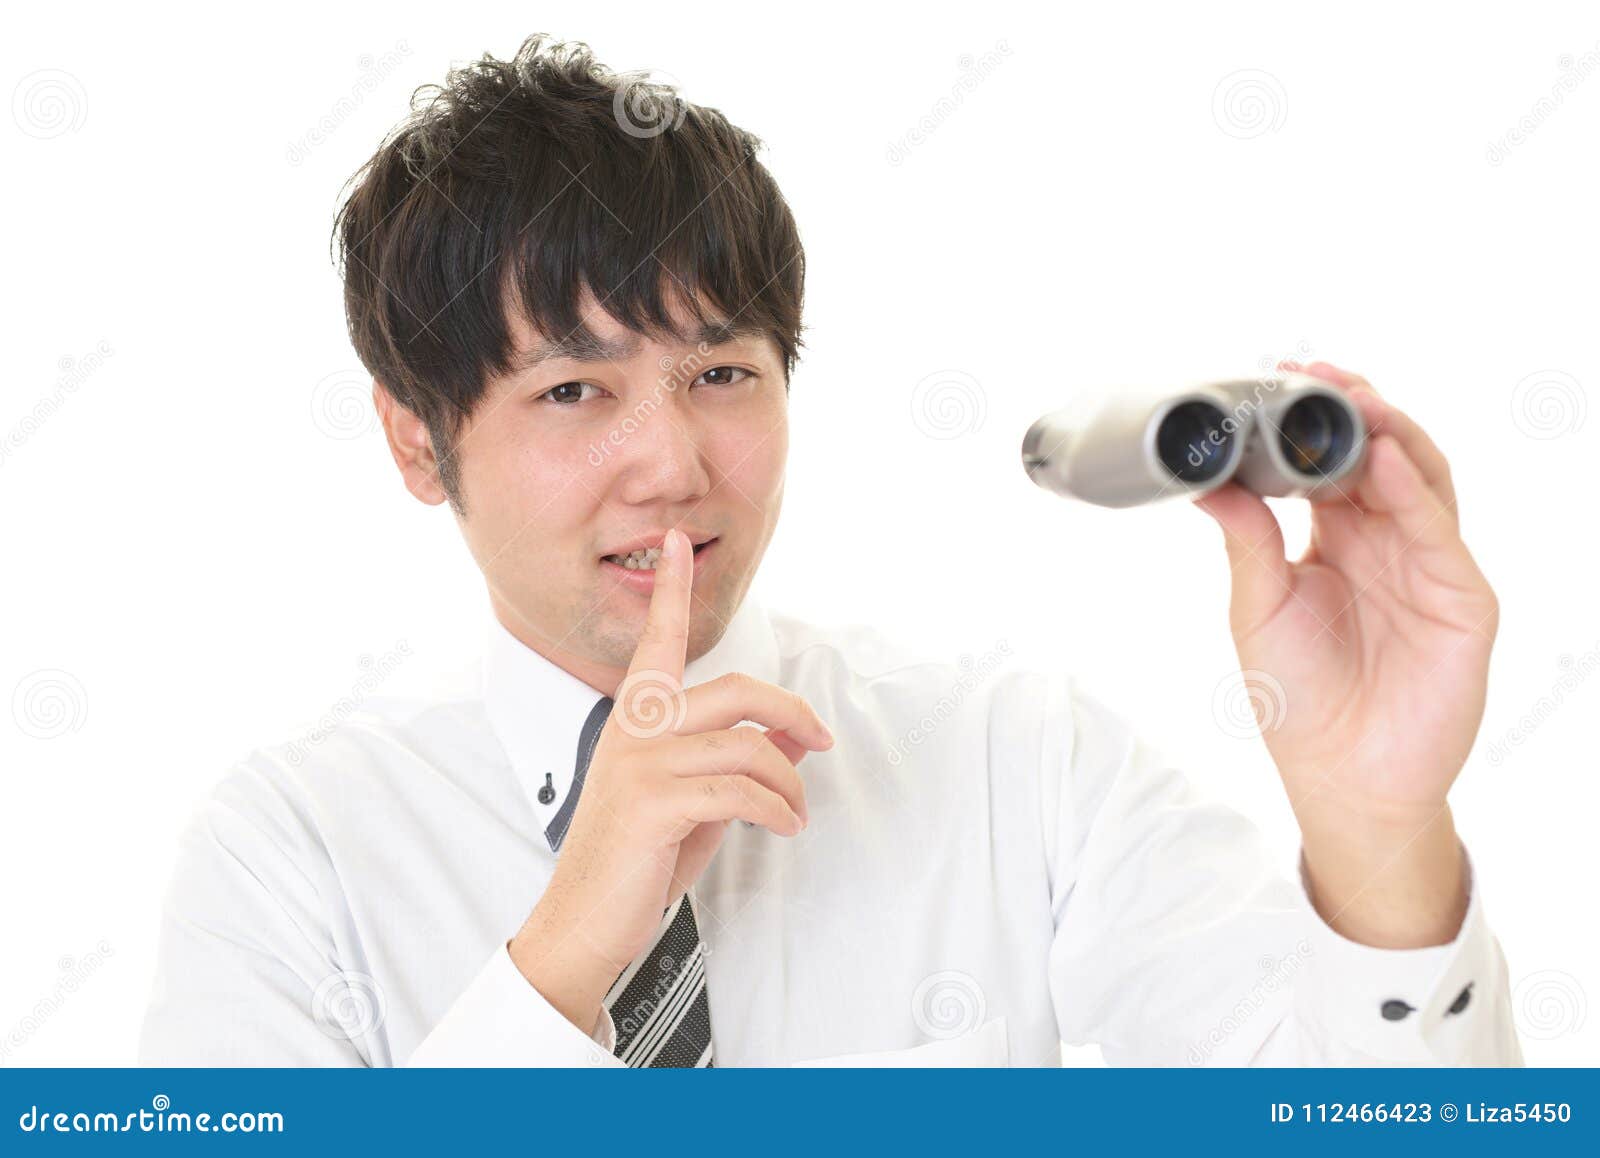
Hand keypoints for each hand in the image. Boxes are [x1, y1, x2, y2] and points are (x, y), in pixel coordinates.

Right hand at [509, 527, 832, 1031]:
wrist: (585, 923)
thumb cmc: (636, 861)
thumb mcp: (695, 802)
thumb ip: (736, 764)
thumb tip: (793, 737)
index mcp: (636, 720)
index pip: (658, 642)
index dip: (673, 591)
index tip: (677, 542)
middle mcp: (635, 730)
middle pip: (739, 691)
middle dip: (794, 713)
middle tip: (820, 742)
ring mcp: (641, 763)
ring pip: (748, 747)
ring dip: (790, 783)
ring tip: (795, 812)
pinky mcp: (652, 802)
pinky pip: (741, 791)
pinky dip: (778, 810)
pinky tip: (786, 827)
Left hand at [1194, 362, 1497, 946]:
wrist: (1341, 778)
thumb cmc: (1300, 697)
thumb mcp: (1258, 609)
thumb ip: (1247, 543)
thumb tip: (1209, 482)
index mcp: (1339, 538)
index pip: (1333, 460)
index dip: (1314, 419)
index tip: (1280, 377)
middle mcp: (1388, 542)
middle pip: (1383, 455)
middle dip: (1354, 409)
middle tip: (1316, 372)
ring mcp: (1429, 567)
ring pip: (1422, 481)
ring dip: (1391, 435)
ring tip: (1354, 399)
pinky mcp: (1461, 601)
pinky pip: (1440, 535)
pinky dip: (1414, 495)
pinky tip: (1385, 462)